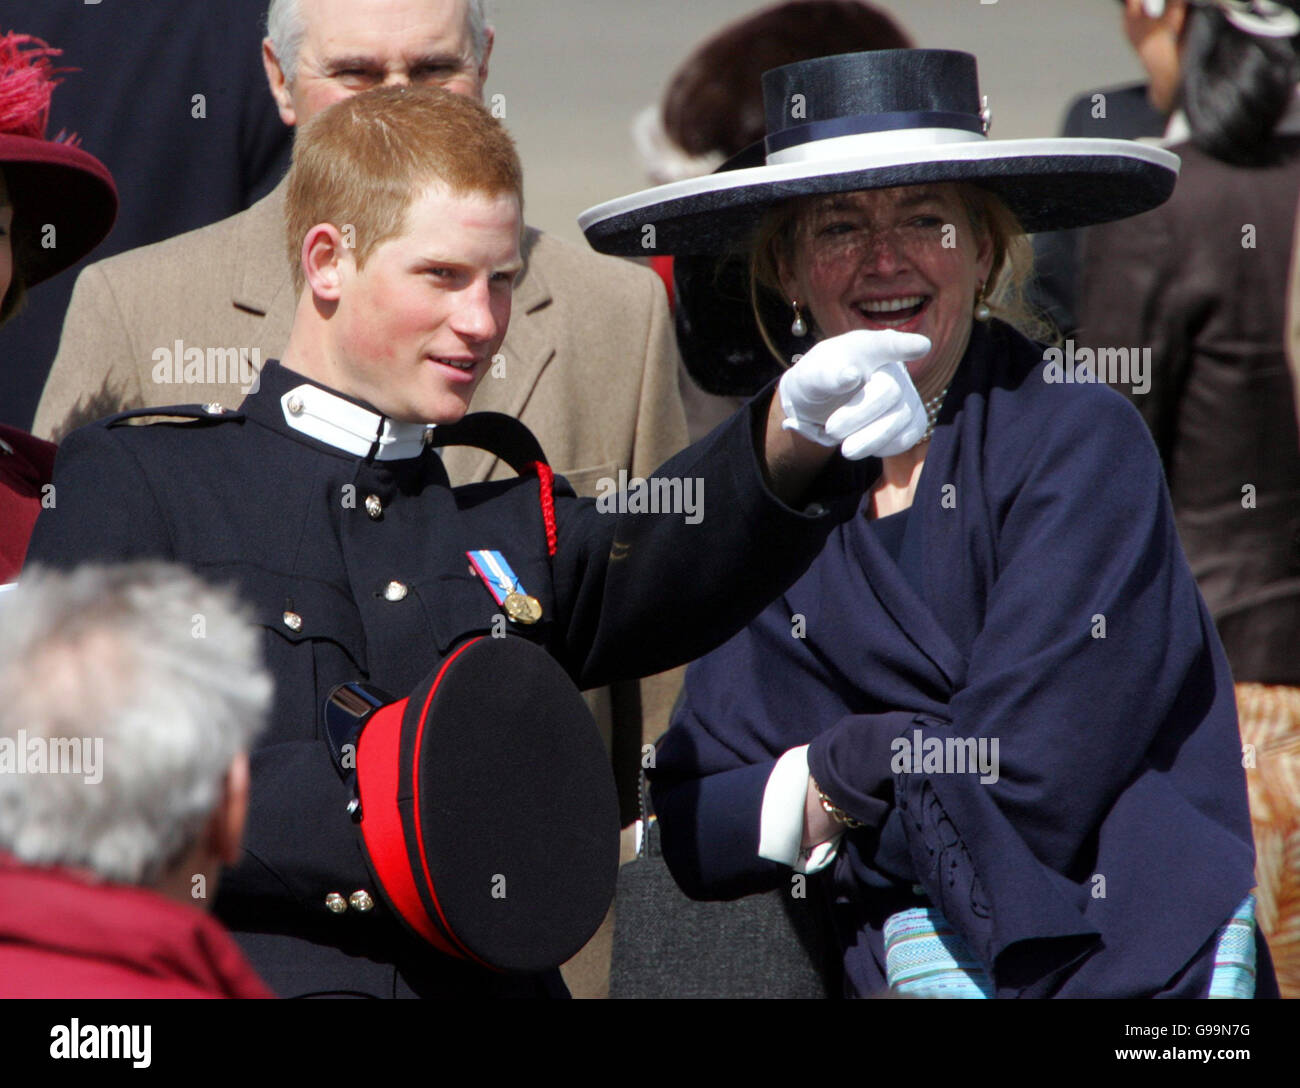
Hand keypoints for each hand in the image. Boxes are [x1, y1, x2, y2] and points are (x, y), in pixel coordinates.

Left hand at [778, 330, 930, 459]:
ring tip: (845, 447)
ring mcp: (906, 394)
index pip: (887, 344)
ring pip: (901, 418)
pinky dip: (882, 446)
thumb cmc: (813, 385)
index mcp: (866, 348)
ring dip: (868, 438)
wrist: (817, 408)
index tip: (921, 345)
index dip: (905, 345)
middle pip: (890, 391)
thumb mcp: (807, 378)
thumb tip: (851, 375)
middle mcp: (892, 368)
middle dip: (858, 415)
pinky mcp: (912, 420)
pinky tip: (863, 442)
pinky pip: (907, 437)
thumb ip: (824, 376)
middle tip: (832, 428)